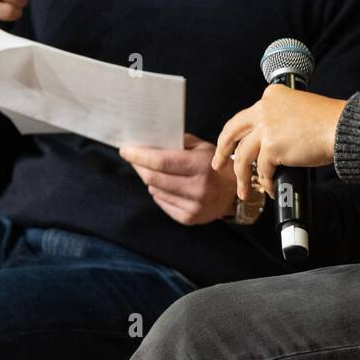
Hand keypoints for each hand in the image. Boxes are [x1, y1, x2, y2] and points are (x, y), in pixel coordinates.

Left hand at [119, 134, 236, 224]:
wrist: (234, 193)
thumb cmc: (214, 164)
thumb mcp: (202, 147)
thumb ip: (178, 143)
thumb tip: (149, 141)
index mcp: (201, 165)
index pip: (162, 162)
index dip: (140, 156)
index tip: (125, 149)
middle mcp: (198, 188)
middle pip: (154, 178)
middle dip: (139, 166)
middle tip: (132, 157)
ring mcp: (193, 206)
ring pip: (155, 190)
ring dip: (150, 179)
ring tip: (153, 170)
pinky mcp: (189, 218)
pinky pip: (162, 202)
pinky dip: (159, 192)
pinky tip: (166, 185)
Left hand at [214, 85, 346, 201]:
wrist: (343, 128)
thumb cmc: (329, 121)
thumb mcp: (299, 109)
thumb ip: (280, 119)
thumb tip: (268, 144)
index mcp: (271, 95)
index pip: (246, 116)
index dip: (238, 134)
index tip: (232, 145)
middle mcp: (264, 108)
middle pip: (232, 131)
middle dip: (222, 150)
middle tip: (218, 163)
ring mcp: (266, 127)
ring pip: (243, 157)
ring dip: (242, 177)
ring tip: (243, 192)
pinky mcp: (272, 146)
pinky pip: (263, 171)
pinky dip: (266, 183)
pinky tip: (271, 190)